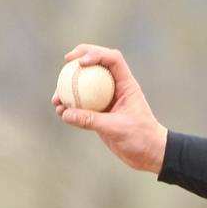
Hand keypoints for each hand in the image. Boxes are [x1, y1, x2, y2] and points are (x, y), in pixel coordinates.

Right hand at [53, 43, 167, 173]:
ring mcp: (107, 99)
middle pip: (97, 64)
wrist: (149, 154)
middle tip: (66, 62)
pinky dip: (71, 107)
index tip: (80, 62)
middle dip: (80, 58)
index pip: (113, 59)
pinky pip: (83, 105)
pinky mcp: (101, 113)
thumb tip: (65, 113)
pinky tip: (61, 113)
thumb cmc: (141, 138)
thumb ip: (91, 120)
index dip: (96, 53)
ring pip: (86, 85)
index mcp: (126, 85)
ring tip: (56, 99)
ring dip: (70, 87)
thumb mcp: (116, 128)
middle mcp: (116, 88)